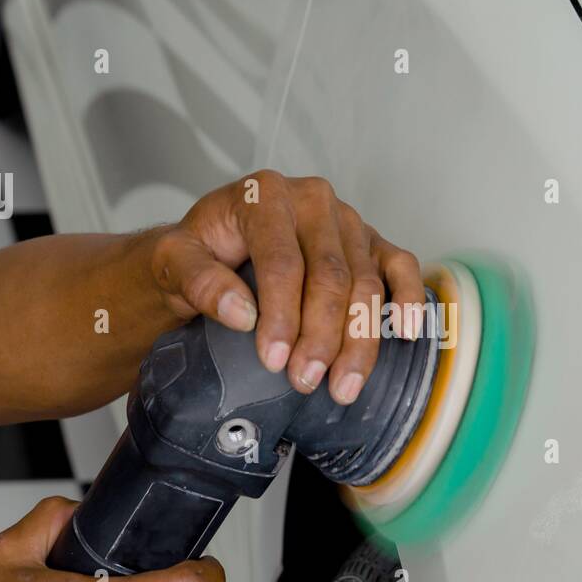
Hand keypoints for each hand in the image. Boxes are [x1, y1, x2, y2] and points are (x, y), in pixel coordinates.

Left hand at [149, 170, 425, 404]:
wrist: (211, 246)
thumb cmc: (194, 253)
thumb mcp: (172, 262)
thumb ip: (198, 280)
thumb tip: (242, 314)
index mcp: (265, 195)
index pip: (283, 261)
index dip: (281, 315)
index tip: (273, 360)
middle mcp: (312, 200)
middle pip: (331, 275)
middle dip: (322, 336)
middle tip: (305, 380)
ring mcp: (346, 220)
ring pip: (366, 281)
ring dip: (359, 339)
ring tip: (342, 385)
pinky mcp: (369, 241)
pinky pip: (400, 265)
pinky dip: (409, 299)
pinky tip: (406, 333)